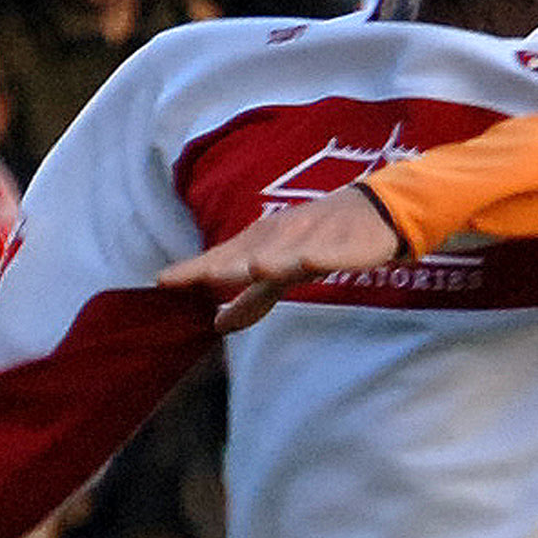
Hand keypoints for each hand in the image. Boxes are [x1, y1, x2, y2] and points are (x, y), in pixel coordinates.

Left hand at [156, 187, 401, 322]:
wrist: (375, 212)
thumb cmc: (320, 240)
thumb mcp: (282, 272)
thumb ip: (251, 299)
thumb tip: (217, 326)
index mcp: (264, 242)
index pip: (224, 258)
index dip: (195, 269)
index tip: (162, 281)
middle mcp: (285, 236)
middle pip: (252, 252)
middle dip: (227, 263)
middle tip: (201, 275)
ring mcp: (317, 237)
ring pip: (292, 251)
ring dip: (273, 258)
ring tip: (253, 268)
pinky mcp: (350, 243)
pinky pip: (336, 251)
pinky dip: (324, 254)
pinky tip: (310, 259)